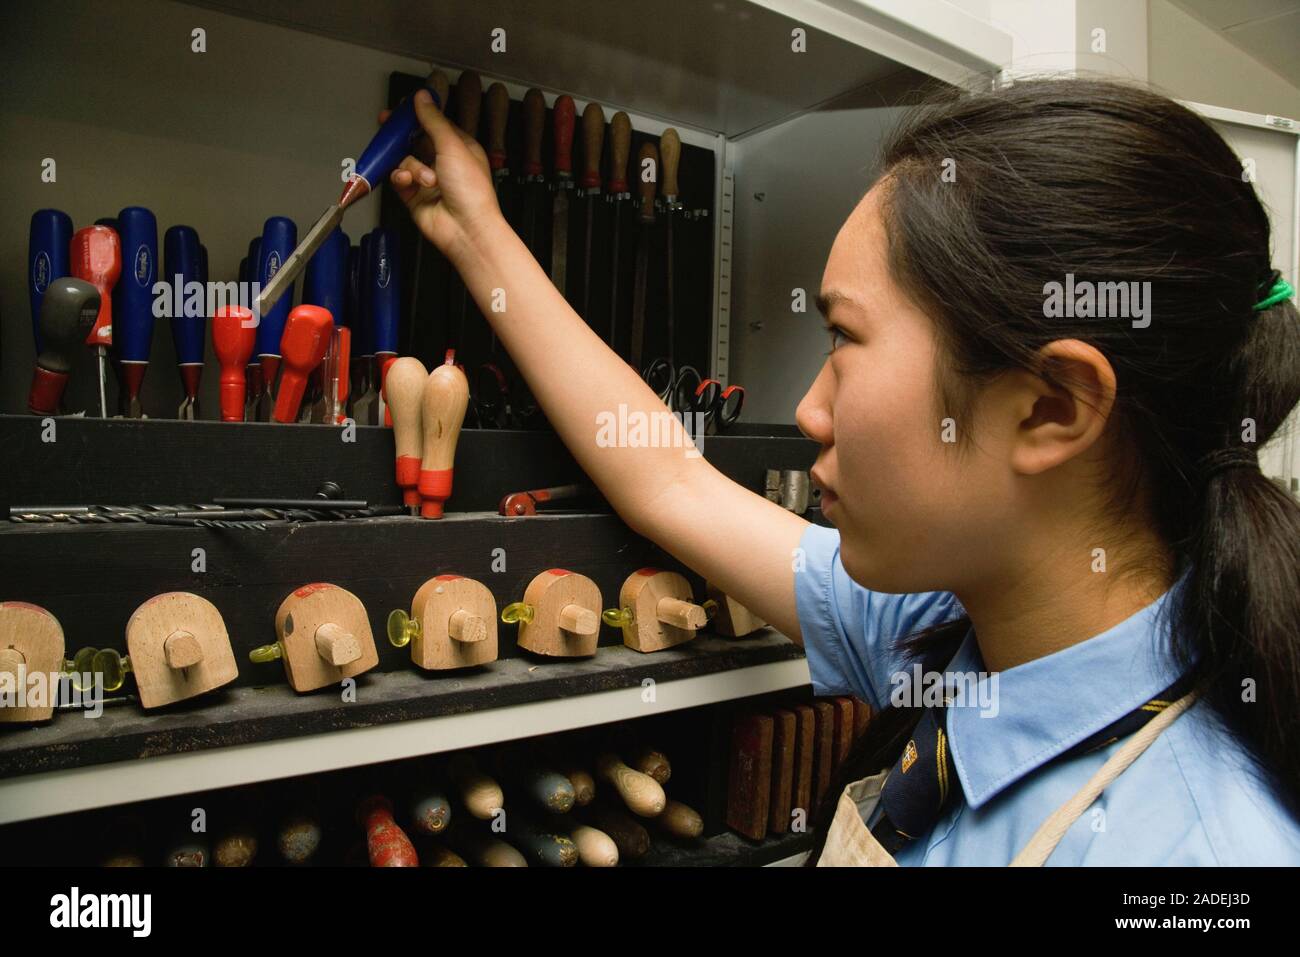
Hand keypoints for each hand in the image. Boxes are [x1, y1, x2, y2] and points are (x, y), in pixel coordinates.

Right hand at [382, 89, 500, 258]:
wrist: (466, 229)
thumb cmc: (471, 191)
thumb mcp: (453, 146)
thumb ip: (433, 120)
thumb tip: (423, 97)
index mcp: (459, 147)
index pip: (434, 123)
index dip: (417, 114)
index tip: (401, 107)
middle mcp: (443, 162)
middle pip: (414, 140)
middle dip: (401, 134)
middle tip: (386, 124)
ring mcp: (428, 180)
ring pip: (405, 159)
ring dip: (411, 166)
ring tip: (426, 179)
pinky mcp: (414, 196)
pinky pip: (399, 178)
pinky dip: (401, 178)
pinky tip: (408, 182)